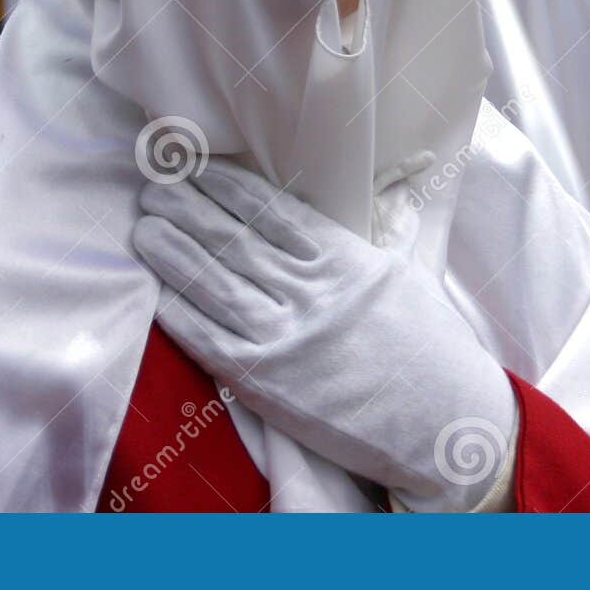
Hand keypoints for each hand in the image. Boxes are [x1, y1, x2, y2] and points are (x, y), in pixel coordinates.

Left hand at [134, 157, 517, 511]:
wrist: (446, 425)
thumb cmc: (433, 349)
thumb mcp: (409, 275)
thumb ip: (385, 231)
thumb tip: (394, 184)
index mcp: (348, 261)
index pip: (273, 210)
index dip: (227, 184)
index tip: (196, 165)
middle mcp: (314, 294)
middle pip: (234, 239)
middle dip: (188, 206)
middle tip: (154, 183)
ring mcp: (289, 339)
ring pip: (215, 283)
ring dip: (173, 251)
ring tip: (143, 224)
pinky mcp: (270, 384)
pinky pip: (211, 341)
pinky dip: (180, 313)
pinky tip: (156, 289)